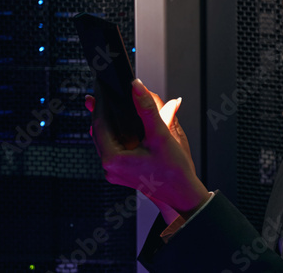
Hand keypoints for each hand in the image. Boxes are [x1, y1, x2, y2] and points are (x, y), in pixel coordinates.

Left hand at [86, 79, 209, 218]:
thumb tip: (136, 87)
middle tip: (105, 93)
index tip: (103, 88)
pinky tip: (123, 125)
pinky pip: (114, 148)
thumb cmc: (173, 171)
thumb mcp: (160, 135)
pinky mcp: (122, 172)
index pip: (100, 124)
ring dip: (110, 123)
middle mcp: (109, 168)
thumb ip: (146, 108)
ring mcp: (115, 172)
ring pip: (106, 140)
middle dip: (104, 111)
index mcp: (113, 160)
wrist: (183, 194)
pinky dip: (117, 135)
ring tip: (112, 105)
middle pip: (100, 132)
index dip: (101, 104)